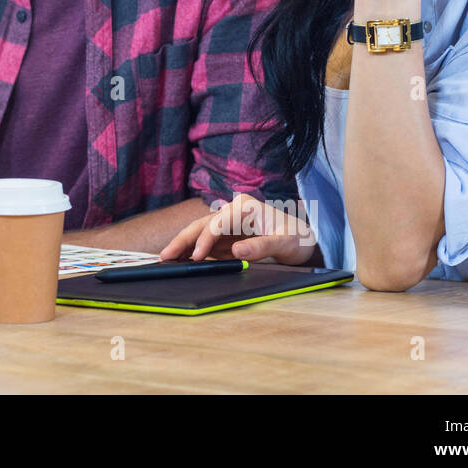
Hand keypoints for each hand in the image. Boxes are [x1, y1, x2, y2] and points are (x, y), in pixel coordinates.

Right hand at [159, 193, 317, 265]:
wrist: (303, 241)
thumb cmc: (297, 239)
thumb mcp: (285, 243)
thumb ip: (262, 246)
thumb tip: (237, 251)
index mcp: (244, 207)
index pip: (217, 223)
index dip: (204, 240)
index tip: (196, 257)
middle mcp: (232, 211)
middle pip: (201, 225)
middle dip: (182, 240)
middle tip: (164, 256)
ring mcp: (227, 223)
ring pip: (199, 233)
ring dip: (183, 246)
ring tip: (166, 259)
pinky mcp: (226, 236)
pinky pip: (206, 243)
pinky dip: (193, 251)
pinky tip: (181, 260)